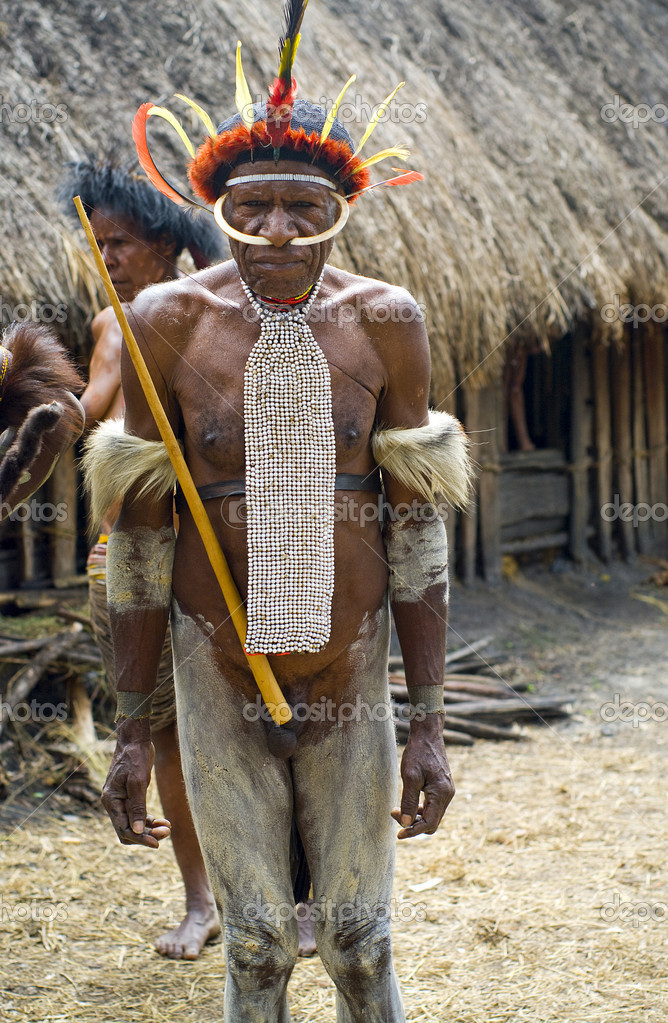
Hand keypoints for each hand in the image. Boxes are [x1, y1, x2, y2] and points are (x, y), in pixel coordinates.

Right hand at [101, 725, 170, 847]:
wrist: (135, 739)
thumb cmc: (135, 757)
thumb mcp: (138, 781)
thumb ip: (137, 806)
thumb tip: (136, 830)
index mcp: (111, 800)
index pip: (123, 829)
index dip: (140, 838)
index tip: (157, 843)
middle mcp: (113, 803)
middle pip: (128, 829)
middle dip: (146, 834)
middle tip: (167, 832)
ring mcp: (121, 800)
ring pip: (133, 824)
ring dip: (149, 828)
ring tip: (167, 827)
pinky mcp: (129, 796)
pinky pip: (137, 815)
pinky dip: (148, 820)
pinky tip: (161, 820)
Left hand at [391, 714, 453, 838]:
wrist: (428, 734)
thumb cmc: (418, 753)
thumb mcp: (410, 777)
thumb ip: (408, 801)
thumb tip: (405, 823)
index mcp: (441, 794)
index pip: (429, 823)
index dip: (413, 831)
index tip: (398, 835)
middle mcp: (448, 795)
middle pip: (432, 822)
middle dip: (413, 823)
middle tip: (395, 814)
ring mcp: (447, 791)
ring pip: (432, 815)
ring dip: (415, 816)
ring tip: (397, 808)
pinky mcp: (442, 787)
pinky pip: (432, 806)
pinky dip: (420, 808)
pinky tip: (407, 802)